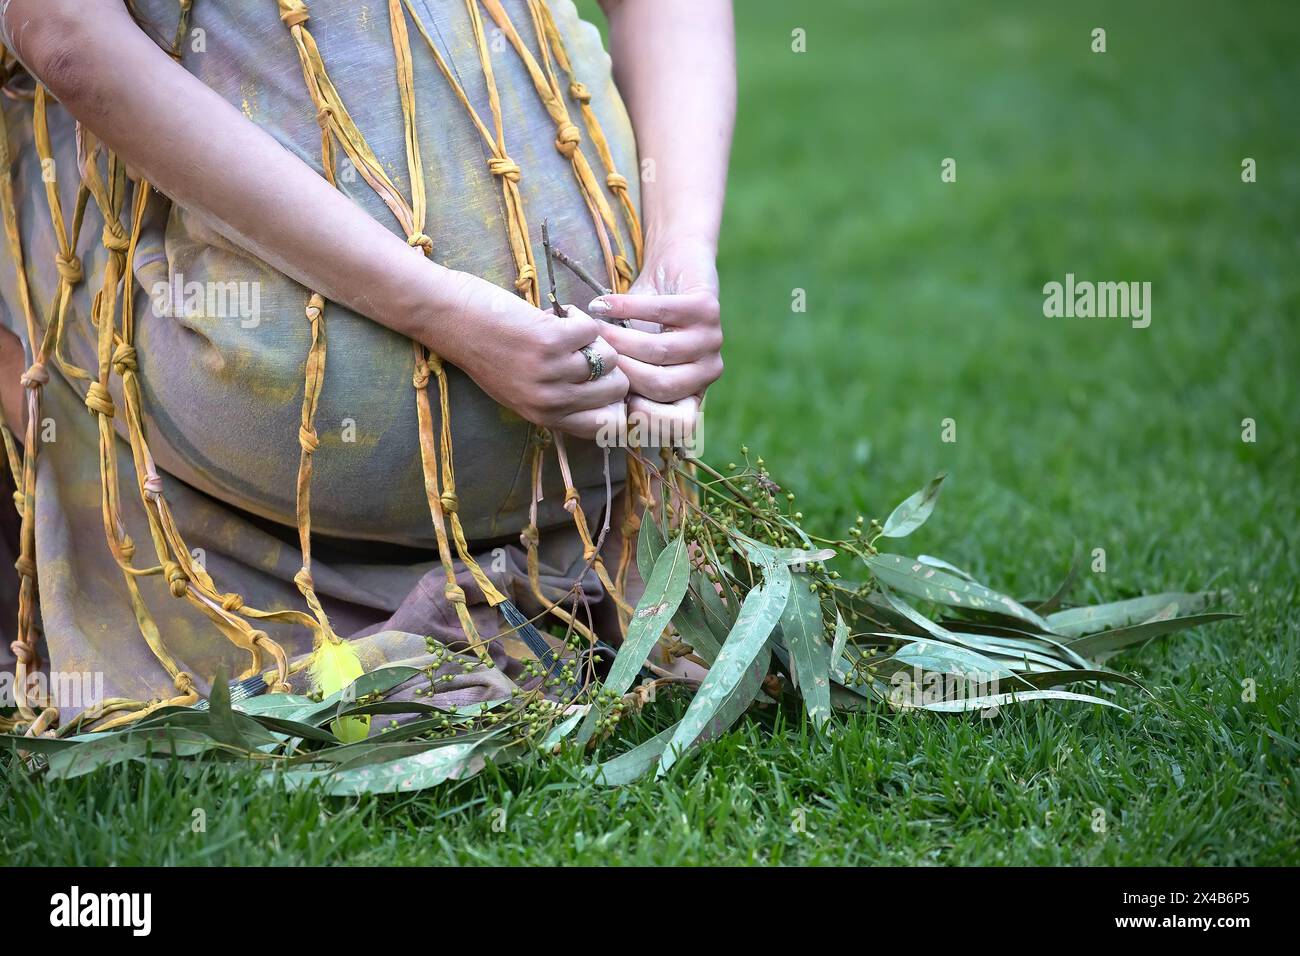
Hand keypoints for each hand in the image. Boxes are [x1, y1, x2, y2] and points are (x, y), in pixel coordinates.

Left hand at [437, 274, 628, 439]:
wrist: (452, 319)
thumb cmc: (483, 351)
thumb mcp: (518, 391)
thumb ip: (557, 400)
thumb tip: (610, 394)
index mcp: (545, 417)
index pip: (607, 426)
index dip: (617, 401)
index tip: (608, 380)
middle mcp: (551, 401)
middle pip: (617, 389)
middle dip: (609, 364)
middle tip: (584, 348)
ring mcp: (552, 372)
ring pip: (610, 358)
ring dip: (593, 338)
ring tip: (567, 328)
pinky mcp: (552, 341)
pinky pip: (592, 331)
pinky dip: (580, 317)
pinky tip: (559, 313)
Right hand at [589, 239, 722, 404]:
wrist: (672, 266)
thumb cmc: (643, 321)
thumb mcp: (631, 356)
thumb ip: (622, 380)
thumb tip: (590, 405)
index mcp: (693, 391)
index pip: (678, 424)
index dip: (640, 419)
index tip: (604, 400)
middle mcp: (708, 371)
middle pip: (660, 387)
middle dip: (620, 373)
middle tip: (590, 358)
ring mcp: (712, 340)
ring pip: (658, 352)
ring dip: (618, 339)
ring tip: (594, 330)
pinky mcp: (707, 307)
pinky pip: (659, 313)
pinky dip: (624, 308)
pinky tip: (601, 306)